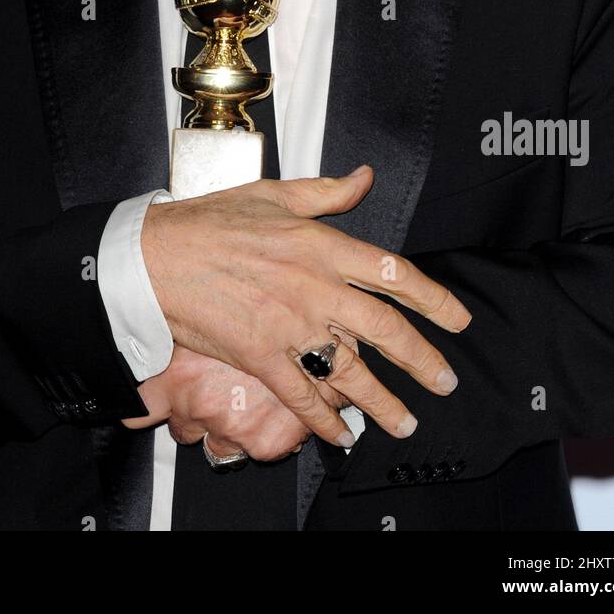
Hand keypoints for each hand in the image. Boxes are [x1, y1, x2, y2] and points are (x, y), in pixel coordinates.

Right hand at [141, 166, 471, 447]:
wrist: (155, 257)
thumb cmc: (210, 221)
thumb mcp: (273, 194)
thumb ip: (326, 192)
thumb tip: (363, 178)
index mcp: (320, 244)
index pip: (392, 272)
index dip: (432, 298)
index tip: (457, 318)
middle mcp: (313, 287)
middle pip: (384, 328)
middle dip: (421, 359)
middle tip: (445, 380)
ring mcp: (287, 325)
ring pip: (349, 370)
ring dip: (382, 402)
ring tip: (404, 422)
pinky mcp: (260, 356)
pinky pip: (302, 396)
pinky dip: (324, 421)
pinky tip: (341, 436)